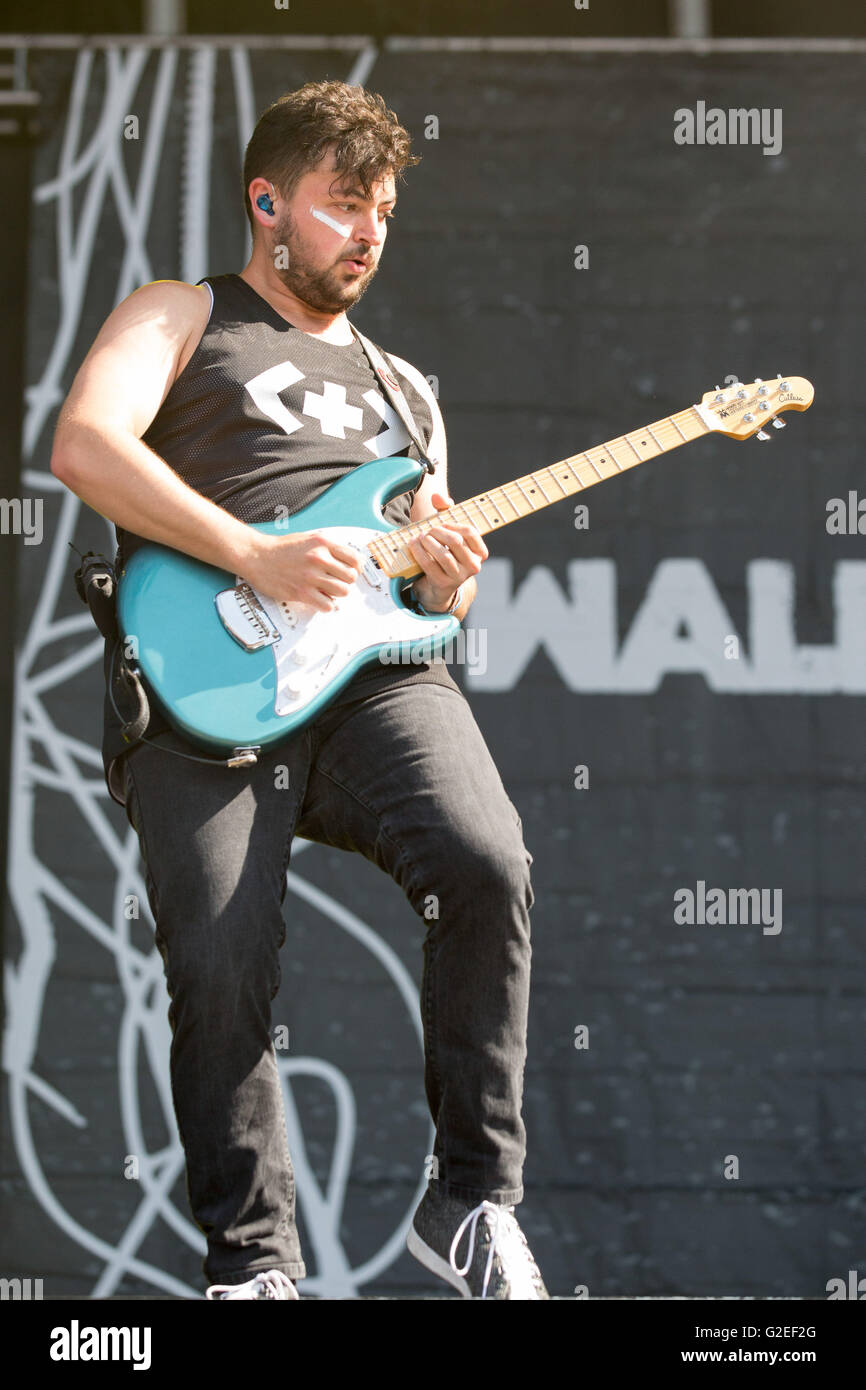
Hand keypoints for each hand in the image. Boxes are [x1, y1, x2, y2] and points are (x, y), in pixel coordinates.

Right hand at [244, 529, 362, 613]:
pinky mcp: (302, 593)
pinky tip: (320, 598)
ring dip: (337, 593)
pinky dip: (327, 604)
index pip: (355, 558)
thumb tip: (348, 559)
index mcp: (322, 543)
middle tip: (338, 581)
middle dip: (346, 580)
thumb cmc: (281, 549)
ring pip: (343, 592)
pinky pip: (327, 605)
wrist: (257, 556)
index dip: (357, 567)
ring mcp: (310, 577)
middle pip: (351, 577)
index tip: (353, 571)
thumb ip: (328, 547)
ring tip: (328, 590)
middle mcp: (318, 559)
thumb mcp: (308, 538)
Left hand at [408, 492, 487, 611]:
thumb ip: (445, 511)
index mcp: (480, 553)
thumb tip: (438, 497)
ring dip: (428, 542)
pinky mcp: (443, 583)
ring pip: (443, 554)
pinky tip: (413, 544)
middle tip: (427, 530)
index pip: (470, 532)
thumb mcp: (449, 532)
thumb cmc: (445, 552)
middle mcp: (473, 566)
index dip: (453, 523)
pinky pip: (429, 564)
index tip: (442, 523)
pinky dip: (419, 552)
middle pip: (455, 541)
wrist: (438, 586)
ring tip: (420, 536)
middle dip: (438, 531)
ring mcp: (459, 577)